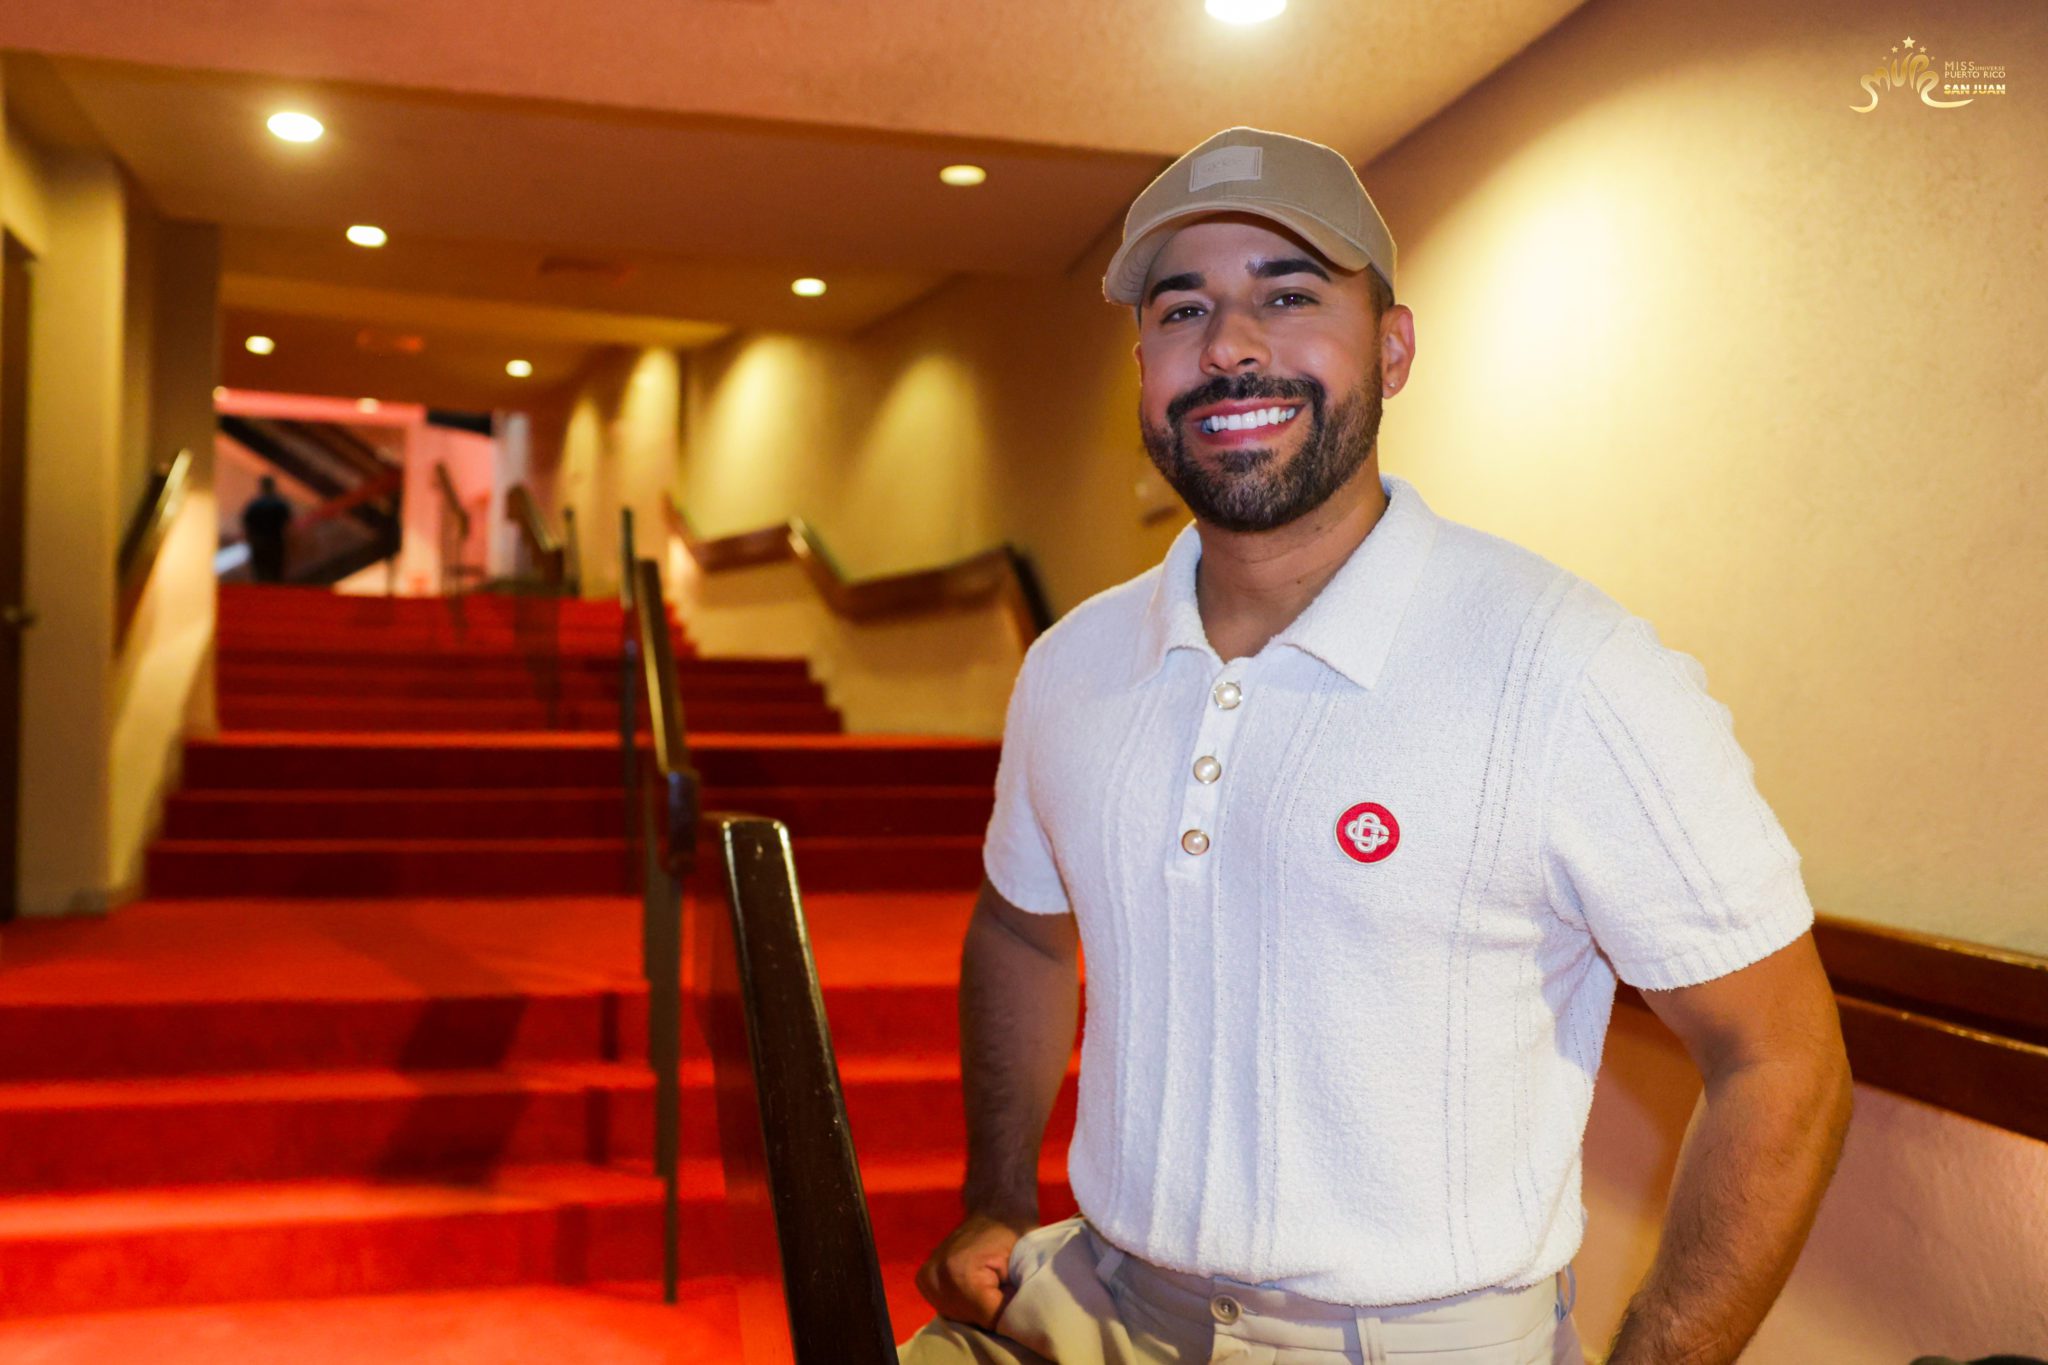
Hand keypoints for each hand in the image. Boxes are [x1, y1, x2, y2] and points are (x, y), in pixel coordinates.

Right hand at [914, 1211, 1033, 1327]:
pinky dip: (968, 1304)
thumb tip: (1024, 1328)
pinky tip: (979, 1288)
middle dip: (996, 1313)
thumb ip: (1023, 1296)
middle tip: (1009, 1290)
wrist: (994, 1208)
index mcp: (960, 1272)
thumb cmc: (1016, 1230)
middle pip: (973, 1320)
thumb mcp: (1028, 1261)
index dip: (1013, 1316)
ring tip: (995, 1288)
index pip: (992, 1319)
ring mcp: (926, 1279)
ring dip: (981, 1310)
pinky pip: (950, 1307)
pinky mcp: (924, 1280)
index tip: (1026, 1304)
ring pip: (961, 1316)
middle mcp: (936, 1277)